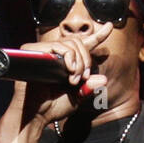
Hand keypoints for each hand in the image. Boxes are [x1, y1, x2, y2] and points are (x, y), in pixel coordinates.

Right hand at [0, 22, 113, 142]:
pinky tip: (69, 70)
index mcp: (66, 63)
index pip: (83, 45)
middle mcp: (55, 55)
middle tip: (83, 78)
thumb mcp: (77, 98)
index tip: (110, 26)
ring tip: (74, 79)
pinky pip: (56, 46)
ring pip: (70, 44)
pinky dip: (68, 56)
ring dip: (78, 61)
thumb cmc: (53, 108)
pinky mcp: (33, 51)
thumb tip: (103, 79)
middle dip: (86, 60)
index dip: (98, 36)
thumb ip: (89, 87)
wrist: (36, 115)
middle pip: (78, 42)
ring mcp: (44, 52)